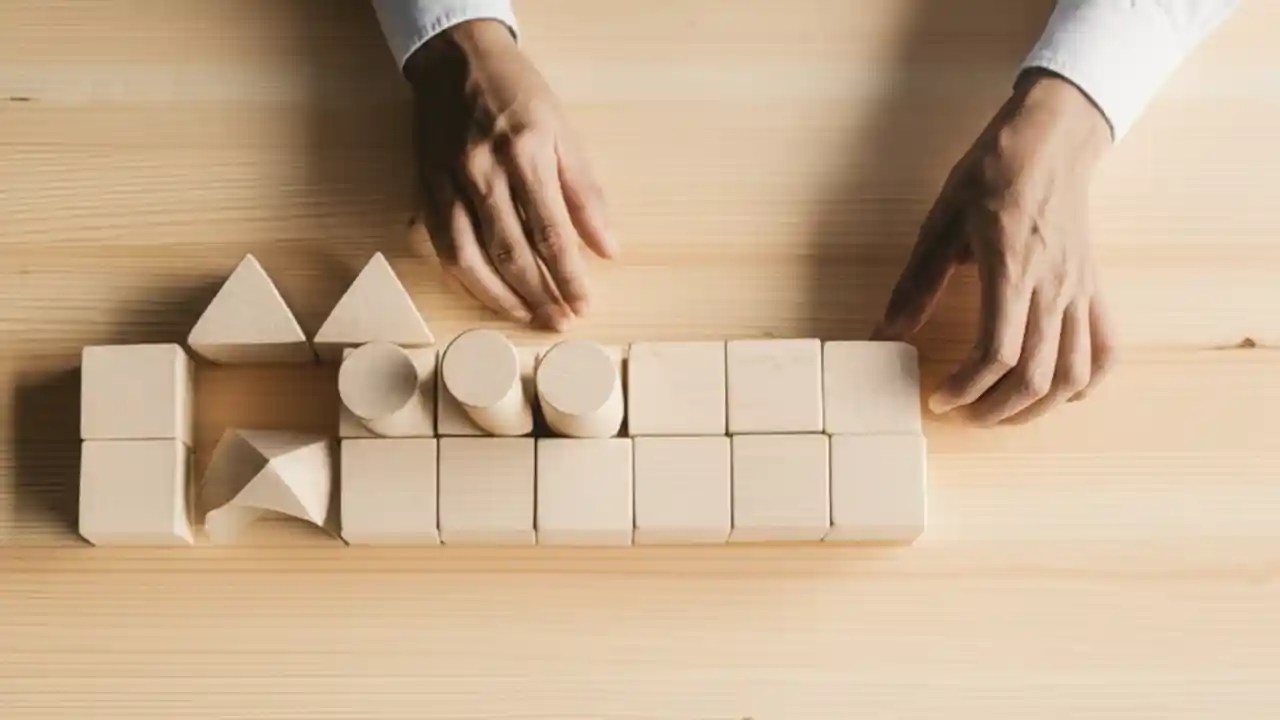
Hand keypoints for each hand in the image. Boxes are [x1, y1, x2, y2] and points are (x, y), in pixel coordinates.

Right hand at [408, 20, 615, 330]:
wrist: (456, 60)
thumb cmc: (519, 95)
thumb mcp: (565, 132)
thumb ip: (586, 193)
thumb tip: (607, 248)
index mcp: (524, 155)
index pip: (550, 232)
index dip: (568, 275)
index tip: (585, 304)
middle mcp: (482, 173)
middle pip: (510, 253)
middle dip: (538, 295)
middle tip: (561, 321)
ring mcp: (448, 185)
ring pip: (470, 259)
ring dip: (500, 298)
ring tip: (528, 317)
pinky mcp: (426, 192)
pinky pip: (443, 249)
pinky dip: (467, 280)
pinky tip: (488, 296)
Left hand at [874, 71, 1117, 424]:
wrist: (1051, 140)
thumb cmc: (992, 173)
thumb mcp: (940, 223)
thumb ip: (915, 283)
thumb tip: (883, 332)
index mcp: (1010, 268)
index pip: (998, 351)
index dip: (966, 387)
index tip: (937, 397)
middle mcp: (1053, 287)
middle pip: (1038, 375)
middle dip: (996, 410)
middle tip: (962, 414)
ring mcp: (1080, 291)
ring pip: (1075, 375)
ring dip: (1038, 408)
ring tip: (1001, 412)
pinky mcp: (1093, 289)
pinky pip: (1105, 350)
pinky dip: (1085, 383)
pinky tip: (1056, 392)